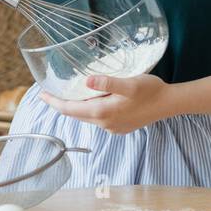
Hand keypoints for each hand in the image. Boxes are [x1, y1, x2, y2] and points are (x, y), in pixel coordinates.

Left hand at [39, 74, 175, 133]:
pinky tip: (91, 100)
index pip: (69, 110)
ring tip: (68, 94)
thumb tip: (86, 82)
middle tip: (50, 92)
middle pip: (75, 115)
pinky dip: (89, 110)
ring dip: (76, 107)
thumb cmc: (150, 91)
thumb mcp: (129, 83)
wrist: (169, 104)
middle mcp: (105, 124)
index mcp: (103, 113)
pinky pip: (98, 119)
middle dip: (61, 104)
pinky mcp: (120, 127)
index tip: (41, 94)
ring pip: (87, 117)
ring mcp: (112, 127)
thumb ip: (107, 82)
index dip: (54, 102)